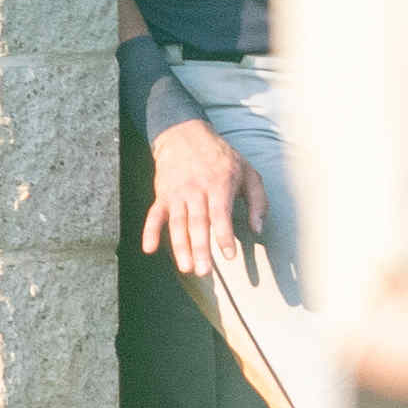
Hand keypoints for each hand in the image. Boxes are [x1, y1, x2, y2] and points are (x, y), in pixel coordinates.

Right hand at [140, 118, 261, 281]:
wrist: (184, 135)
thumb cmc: (222, 158)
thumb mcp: (248, 173)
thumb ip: (257, 201)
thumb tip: (258, 229)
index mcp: (219, 185)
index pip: (221, 215)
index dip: (224, 236)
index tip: (229, 256)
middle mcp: (196, 191)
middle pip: (197, 223)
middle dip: (200, 249)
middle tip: (204, 272)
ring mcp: (177, 193)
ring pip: (177, 223)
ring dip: (179, 247)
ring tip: (185, 268)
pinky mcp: (162, 195)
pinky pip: (154, 215)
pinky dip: (150, 231)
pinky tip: (149, 249)